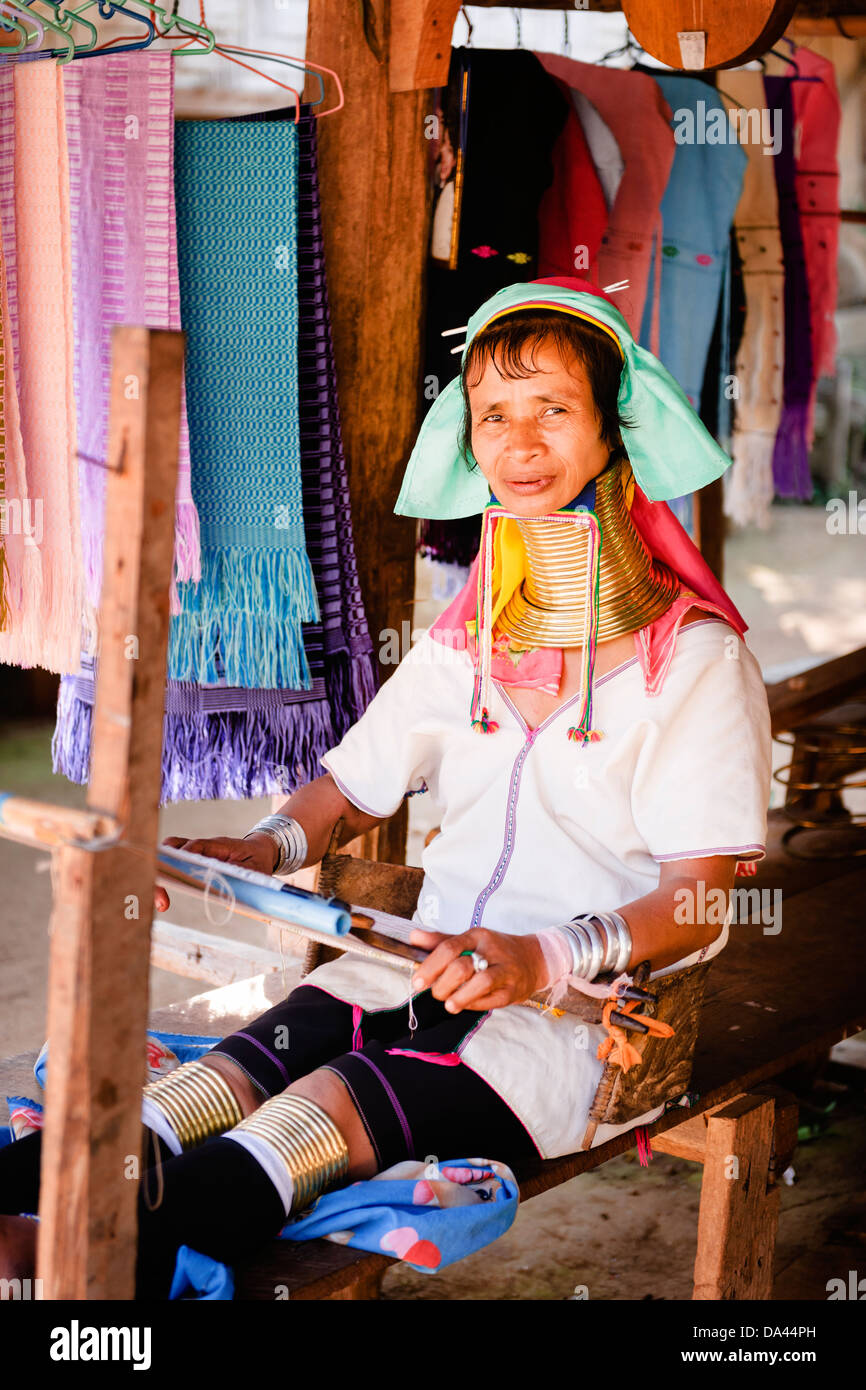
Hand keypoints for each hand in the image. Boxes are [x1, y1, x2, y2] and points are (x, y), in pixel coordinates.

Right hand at [153, 833, 278, 913]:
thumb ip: (246, 884)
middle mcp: (203, 846)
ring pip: (167, 855)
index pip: (195, 846)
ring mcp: (194, 852)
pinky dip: (164, 878)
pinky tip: (162, 897)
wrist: (260, 851)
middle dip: (163, 870)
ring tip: (161, 903)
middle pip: (172, 849)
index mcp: (220, 845)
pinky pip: (172, 864)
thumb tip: (228, 902)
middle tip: (162, 901)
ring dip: (160, 876)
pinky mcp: (191, 861)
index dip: (183, 857)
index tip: (175, 874)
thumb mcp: (257, 873)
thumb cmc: (258, 862)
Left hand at [407, 927, 545, 1013]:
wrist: (533, 960)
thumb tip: (413, 937)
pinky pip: (491, 1000)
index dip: (430, 966)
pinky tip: (466, 1004)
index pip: (449, 947)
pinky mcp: (512, 991)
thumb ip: (441, 940)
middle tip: (436, 993)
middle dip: (442, 985)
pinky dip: (474, 1005)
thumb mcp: (469, 940)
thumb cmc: (495, 950)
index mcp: (477, 936)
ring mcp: (504, 971)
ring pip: (480, 983)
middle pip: (461, 967)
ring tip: (449, 1004)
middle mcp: (492, 951)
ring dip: (459, 997)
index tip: (417, 982)